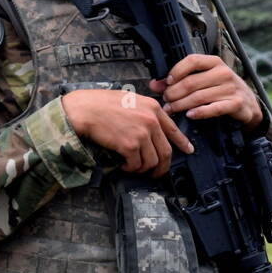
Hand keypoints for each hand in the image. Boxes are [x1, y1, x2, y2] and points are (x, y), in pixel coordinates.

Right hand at [62, 88, 192, 176]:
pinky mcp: (130, 145)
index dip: (182, 143)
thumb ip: (144, 111)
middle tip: (156, 173)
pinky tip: (123, 165)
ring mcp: (142, 133)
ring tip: (133, 167)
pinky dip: (130, 169)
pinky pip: (136, 165)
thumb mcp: (130, 100)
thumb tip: (153, 126)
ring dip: (142, 169)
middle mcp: (151, 120)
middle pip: (166, 151)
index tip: (188, 150)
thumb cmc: (100, 104)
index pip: (173, 129)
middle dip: (162, 166)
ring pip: (152, 162)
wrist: (83, 109)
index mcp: (153, 108)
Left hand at [149, 54, 262, 127]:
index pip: (192, 60)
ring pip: (199, 97)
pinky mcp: (236, 103)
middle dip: (174, 93)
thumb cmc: (222, 90)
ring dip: (181, 105)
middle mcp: (224, 72)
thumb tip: (154, 84)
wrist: (249, 104)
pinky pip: (214, 108)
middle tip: (166, 101)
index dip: (176, 71)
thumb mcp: (204, 80)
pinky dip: (199, 113)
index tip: (167, 82)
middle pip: (192, 82)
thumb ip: (180, 80)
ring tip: (172, 110)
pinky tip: (189, 115)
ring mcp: (231, 88)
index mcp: (215, 62)